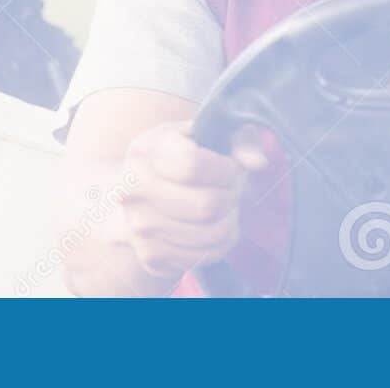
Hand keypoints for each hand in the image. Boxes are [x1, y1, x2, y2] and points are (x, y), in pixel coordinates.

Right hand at [118, 121, 268, 279]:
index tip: (228, 167)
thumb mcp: (212, 133)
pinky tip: (216, 226)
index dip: (224, 168)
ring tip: (226, 208)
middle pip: (206, 205)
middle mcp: (132, 190)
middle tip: (231, 190)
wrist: (142, 193)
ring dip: (230, 221)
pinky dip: (222, 243)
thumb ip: (240, 140)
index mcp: (144, 151)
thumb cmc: (186, 155)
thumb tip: (258, 163)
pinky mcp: (150, 256)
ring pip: (210, 234)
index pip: (193, 164)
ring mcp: (138, 226)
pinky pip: (205, 256)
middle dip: (232, 197)